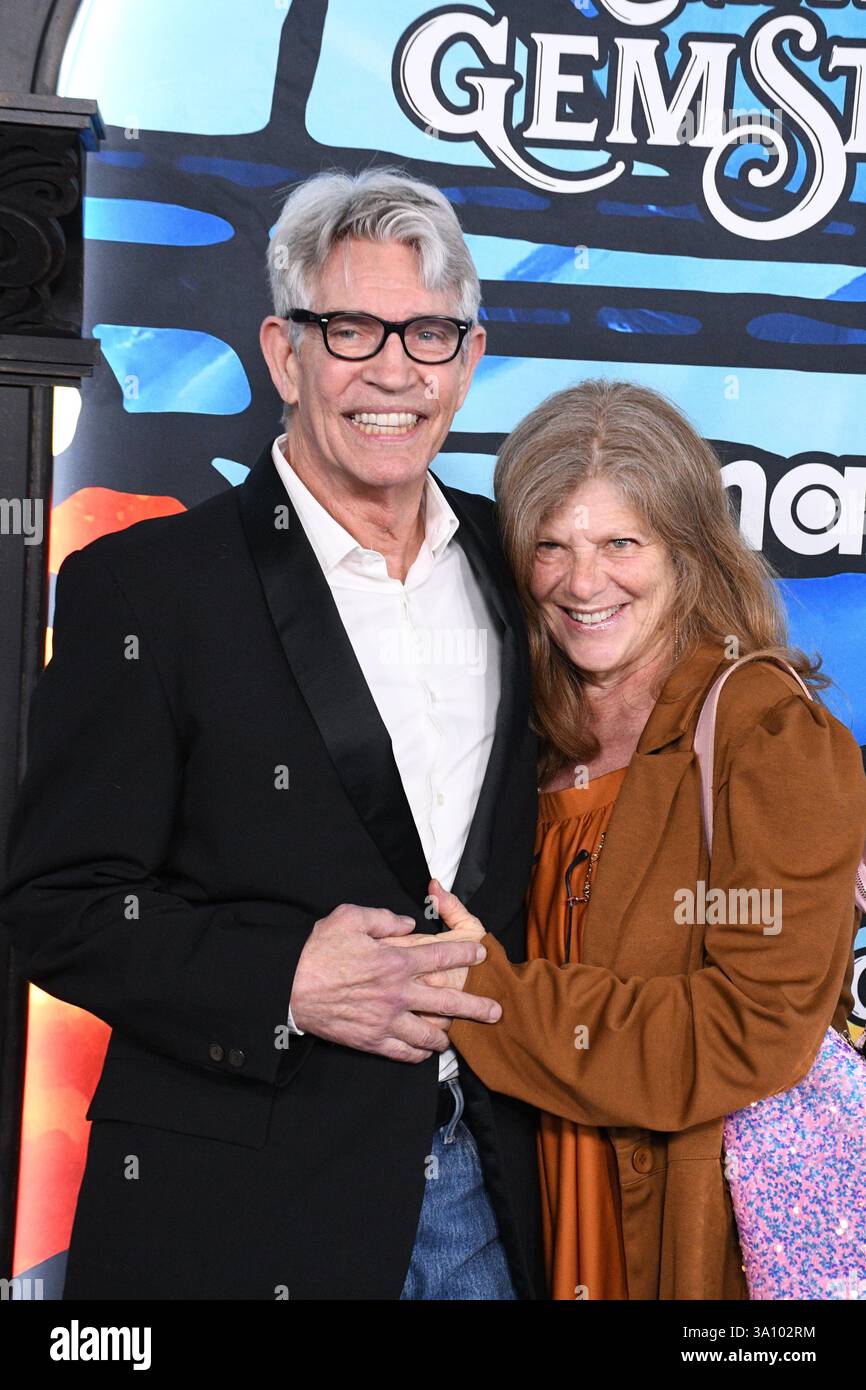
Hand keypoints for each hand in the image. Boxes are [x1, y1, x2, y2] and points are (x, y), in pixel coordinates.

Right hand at [288, 902, 500, 1062]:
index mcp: (396, 961)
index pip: (442, 956)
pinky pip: (403, 1053)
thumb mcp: (350, 918)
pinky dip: (418, 1053)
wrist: (288, 988)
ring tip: (455, 1035)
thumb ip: (384, 919)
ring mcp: (386, 1021)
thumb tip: (408, 924)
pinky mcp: (371, 1041)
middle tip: (495, 1012)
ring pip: (429, 1034)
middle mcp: (398, 994)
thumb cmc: (318, 950)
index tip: (481, 955)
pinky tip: (425, 1051)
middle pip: (448, 1002)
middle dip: (476, 1007)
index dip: (465, 955)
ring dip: (446, 1035)